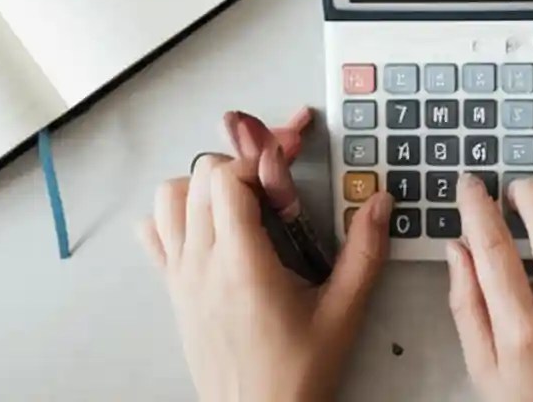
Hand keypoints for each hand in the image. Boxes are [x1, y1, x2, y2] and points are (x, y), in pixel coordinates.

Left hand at [138, 109, 394, 401]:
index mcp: (243, 264)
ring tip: (243, 201)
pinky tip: (208, 227)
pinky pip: (154, 234)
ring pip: (170, 197)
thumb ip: (364, 251)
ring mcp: (181, 276)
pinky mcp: (174, 290)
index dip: (262, 160)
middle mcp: (202, 263)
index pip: (230, 177)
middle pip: (201, 176)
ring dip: (205, 185)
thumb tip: (378, 203)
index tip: (290, 172)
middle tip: (277, 183)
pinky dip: (174, 216)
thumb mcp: (343, 312)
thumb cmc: (297, 373)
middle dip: (242, 165)